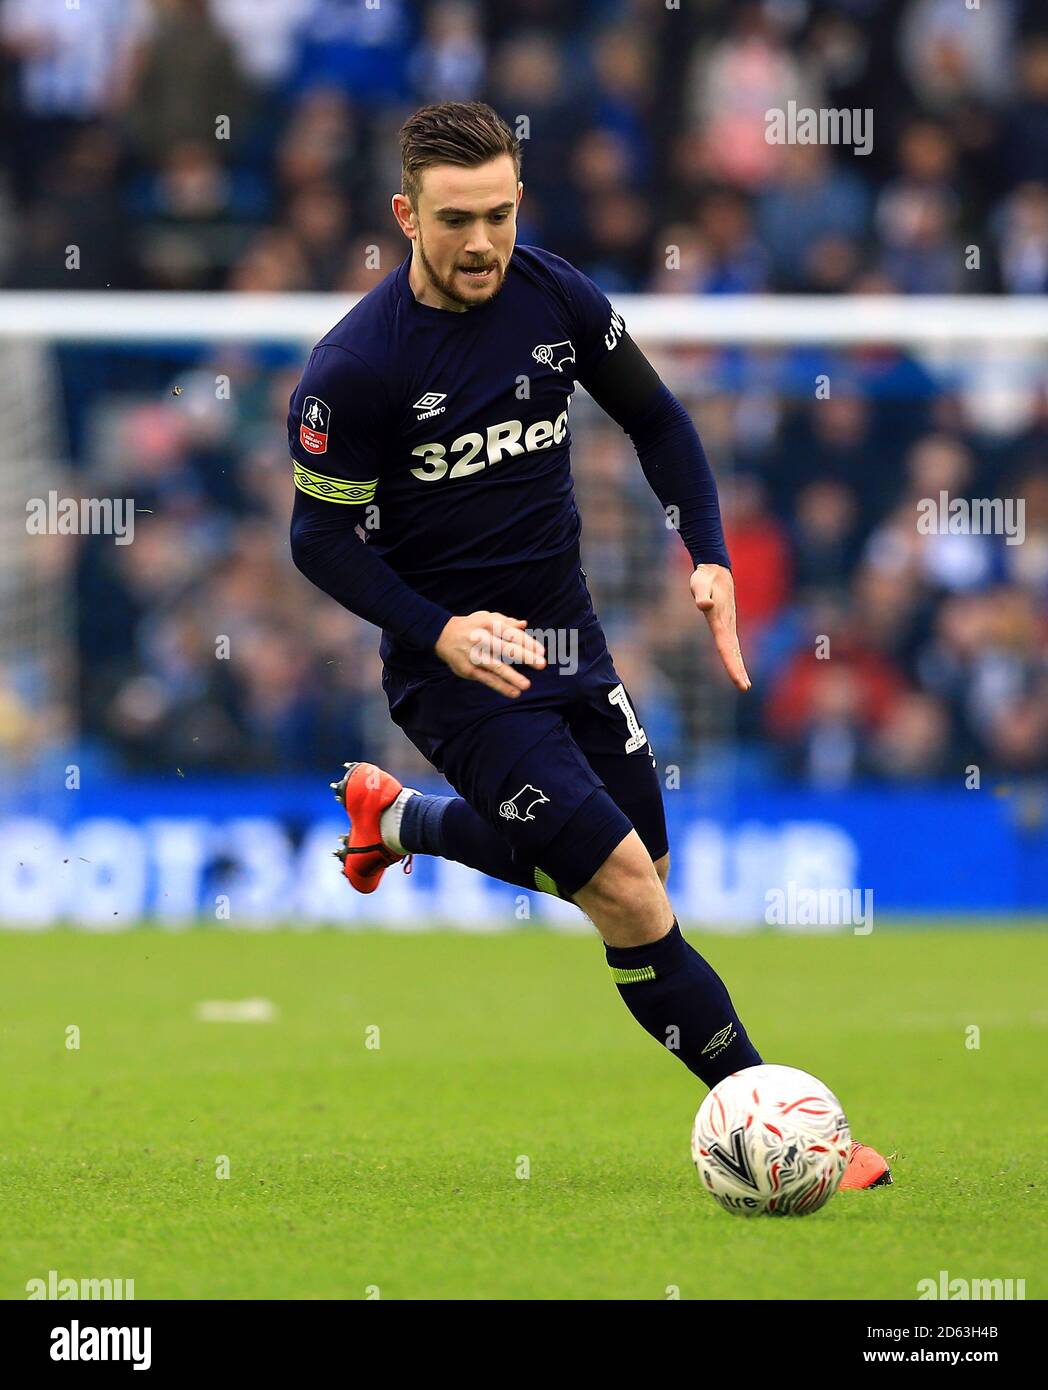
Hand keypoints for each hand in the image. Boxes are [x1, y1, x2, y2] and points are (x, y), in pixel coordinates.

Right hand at [435, 611, 546, 698]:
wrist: (442, 635)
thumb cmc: (471, 626)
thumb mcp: (486, 618)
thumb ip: (506, 622)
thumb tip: (524, 625)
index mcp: (489, 625)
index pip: (512, 634)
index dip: (527, 643)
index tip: (542, 651)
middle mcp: (482, 639)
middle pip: (506, 649)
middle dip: (525, 656)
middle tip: (542, 664)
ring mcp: (474, 656)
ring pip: (496, 667)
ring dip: (512, 677)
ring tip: (526, 685)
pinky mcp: (468, 670)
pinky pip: (487, 679)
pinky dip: (501, 686)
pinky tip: (514, 693)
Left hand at [690, 564, 750, 691]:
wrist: (716, 569)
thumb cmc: (704, 578)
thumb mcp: (699, 585)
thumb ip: (701, 595)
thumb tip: (703, 605)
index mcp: (720, 621)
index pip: (725, 647)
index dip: (731, 664)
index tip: (739, 679)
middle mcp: (727, 625)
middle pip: (733, 652)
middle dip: (738, 670)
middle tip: (744, 687)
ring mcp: (729, 625)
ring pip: (734, 650)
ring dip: (739, 666)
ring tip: (744, 684)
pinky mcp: (726, 624)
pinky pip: (731, 644)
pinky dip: (735, 657)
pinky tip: (738, 666)